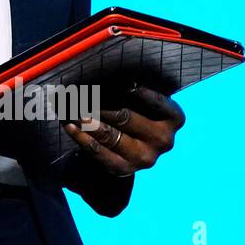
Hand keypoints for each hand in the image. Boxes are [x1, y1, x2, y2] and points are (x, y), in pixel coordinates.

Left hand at [61, 83, 184, 177]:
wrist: (136, 145)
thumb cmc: (140, 110)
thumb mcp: (144, 97)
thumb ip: (133, 87)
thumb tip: (107, 75)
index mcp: (174, 117)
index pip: (151, 98)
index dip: (128, 88)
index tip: (108, 79)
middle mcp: (164, 140)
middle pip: (125, 116)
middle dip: (97, 103)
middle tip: (76, 92)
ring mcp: (145, 157)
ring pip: (110, 135)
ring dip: (86, 121)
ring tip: (70, 109)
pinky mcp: (124, 169)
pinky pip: (99, 153)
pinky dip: (82, 138)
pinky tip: (70, 127)